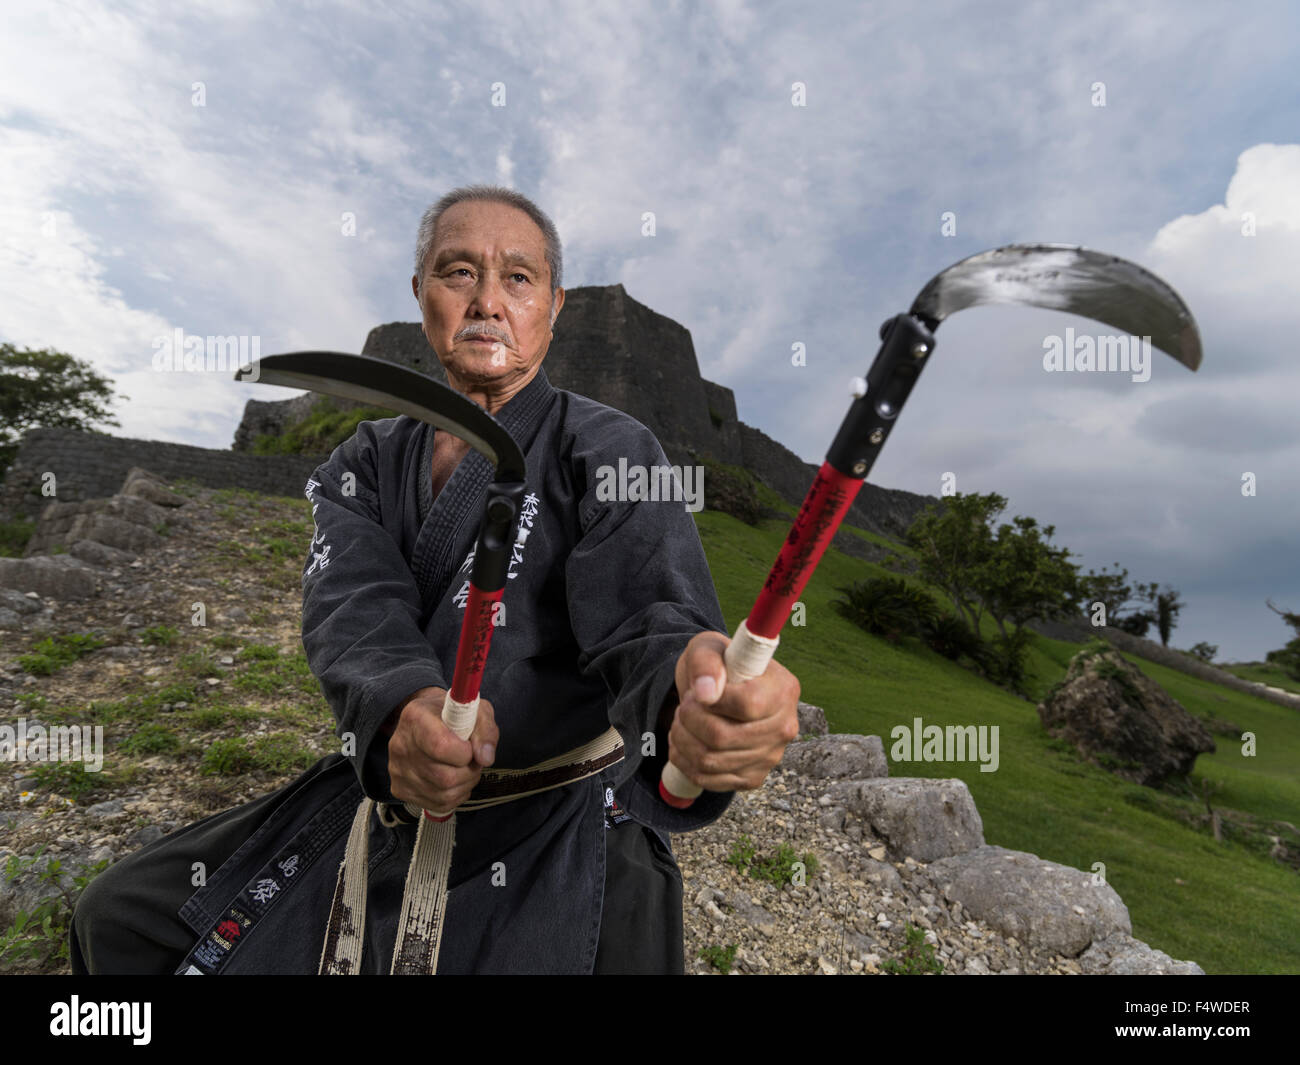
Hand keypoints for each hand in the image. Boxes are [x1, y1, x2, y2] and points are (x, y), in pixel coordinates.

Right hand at [386, 686, 497, 812]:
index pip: (441, 746)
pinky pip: (438, 804)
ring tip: (464, 767)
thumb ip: (485, 730)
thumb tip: (485, 758)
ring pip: (444, 794)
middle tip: (471, 759)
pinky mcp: (400, 789)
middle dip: (469, 771)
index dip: (465, 753)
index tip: (470, 747)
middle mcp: (401, 745)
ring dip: (465, 784)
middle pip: (444, 777)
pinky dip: (455, 795)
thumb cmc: (451, 714)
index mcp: (416, 718)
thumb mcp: (474, 710)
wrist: (425, 722)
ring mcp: (398, 770)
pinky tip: (454, 779)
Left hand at [667, 631, 800, 791]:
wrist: (717, 692)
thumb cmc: (716, 666)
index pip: (747, 704)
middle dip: (689, 720)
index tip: (698, 692)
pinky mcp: (752, 778)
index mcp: (783, 690)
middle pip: (722, 737)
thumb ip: (706, 662)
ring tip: (680, 722)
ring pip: (710, 760)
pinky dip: (685, 761)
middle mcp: (784, 727)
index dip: (711, 701)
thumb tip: (707, 693)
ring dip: (682, 740)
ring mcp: (770, 757)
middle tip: (684, 706)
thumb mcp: (707, 648)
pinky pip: (708, 779)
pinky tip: (684, 741)